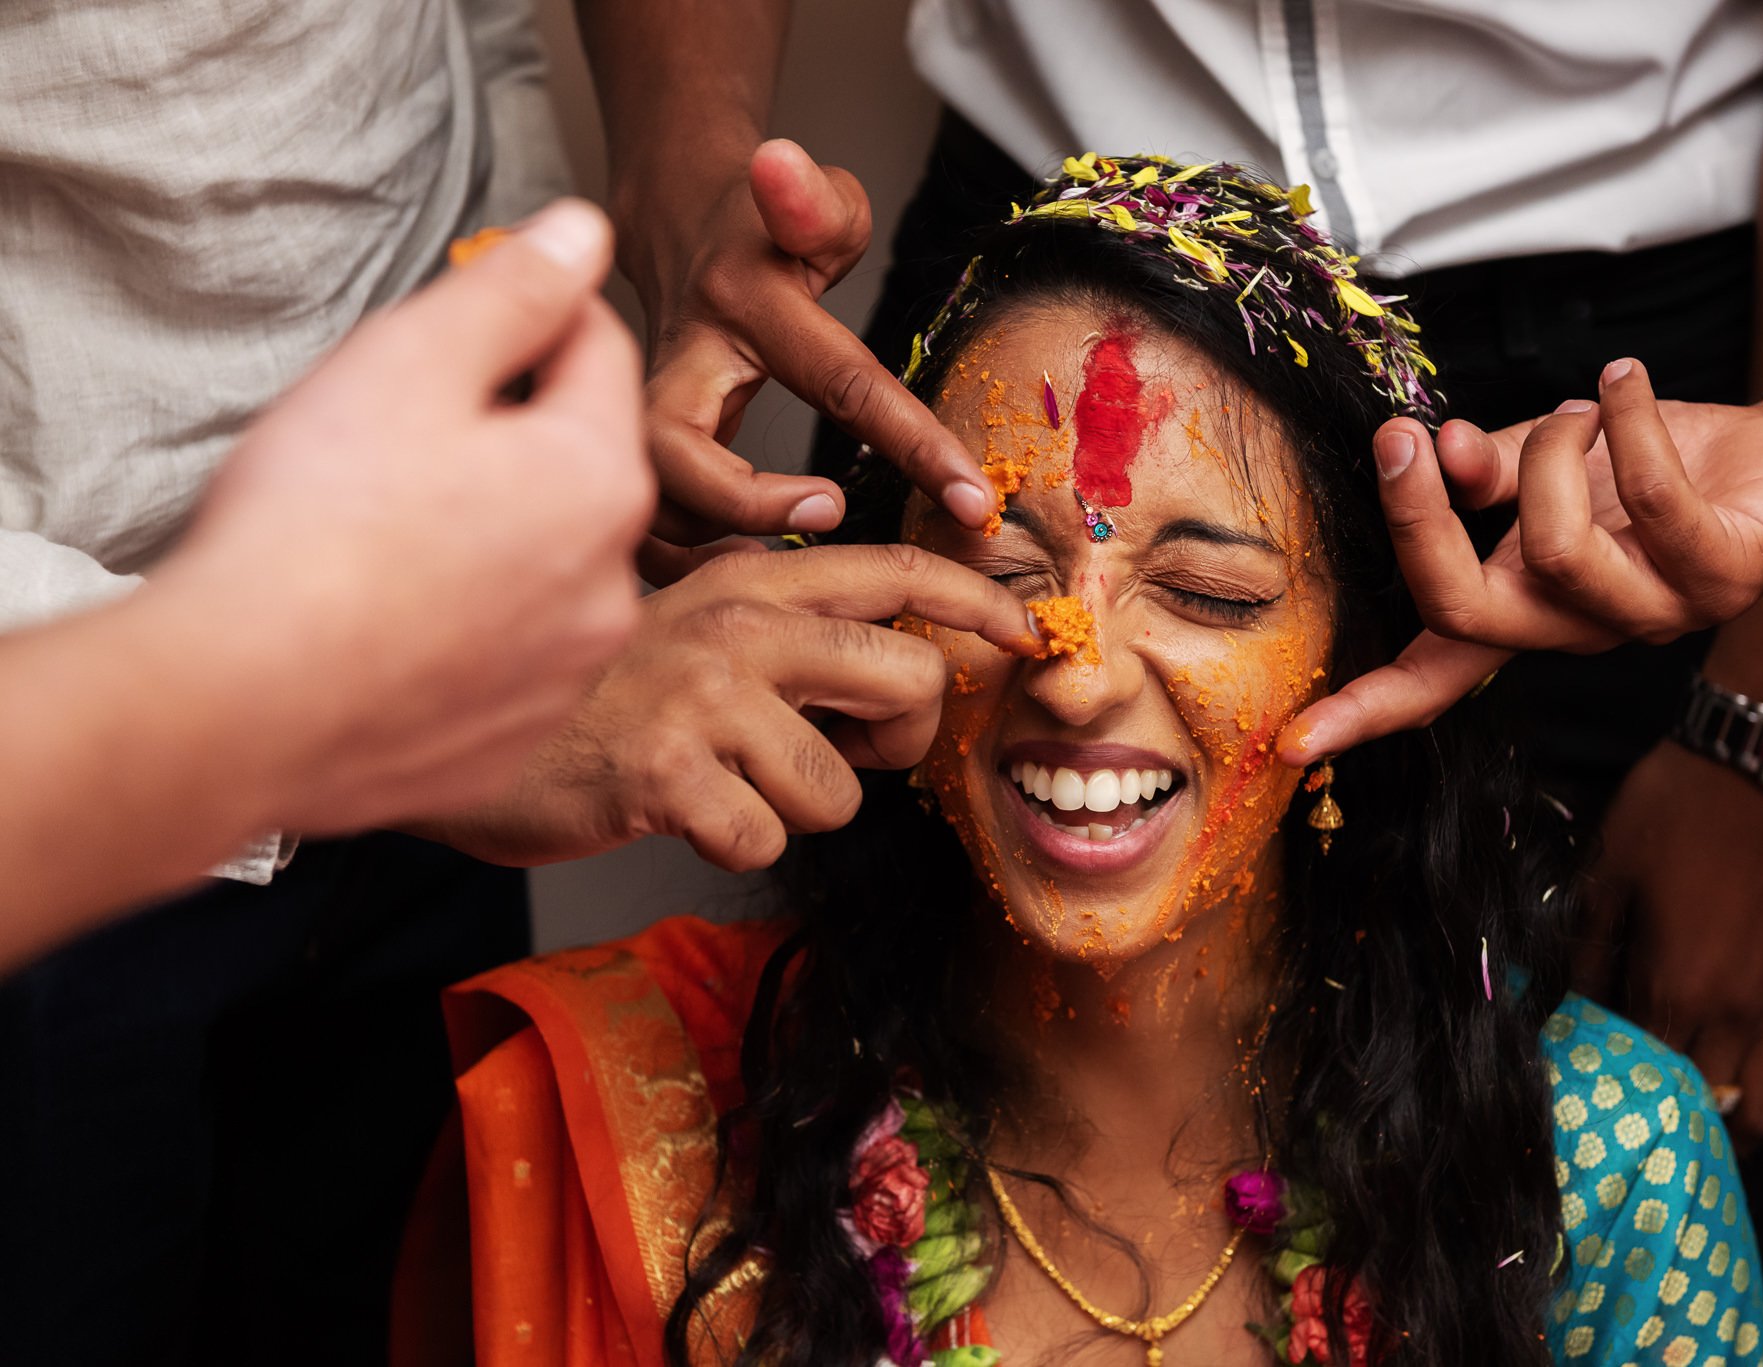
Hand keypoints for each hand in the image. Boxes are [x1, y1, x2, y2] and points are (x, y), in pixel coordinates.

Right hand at [154, 200, 653, 833]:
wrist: (239, 704)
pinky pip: (504, 653)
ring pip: (544, 562)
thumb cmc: (314, 530)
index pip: (601, 350)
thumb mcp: (410, 361)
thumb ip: (511, 292)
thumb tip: (583, 238)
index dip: (532, 311)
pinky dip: (463, 626)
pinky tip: (386, 615)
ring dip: (490, 532)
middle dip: (506, 431)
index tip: (472, 312)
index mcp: (601, 479)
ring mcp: (566, 672)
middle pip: (576, 463)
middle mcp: (612, 585)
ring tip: (383, 533)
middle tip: (396, 433)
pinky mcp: (514, 741)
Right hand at [421, 542, 1040, 870]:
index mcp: (749, 576)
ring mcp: (705, 698)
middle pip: (914, 682)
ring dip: (795, 806)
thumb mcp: (673, 608)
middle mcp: (741, 625)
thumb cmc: (572, 678)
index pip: (900, 573)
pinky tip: (678, 809)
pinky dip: (732, 843)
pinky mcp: (666, 776)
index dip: (980, 604)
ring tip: (722, 778)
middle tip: (843, 748)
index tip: (1028, 636)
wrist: (423, 701)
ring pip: (842, 790)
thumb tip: (874, 615)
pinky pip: (765, 841)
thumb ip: (766, 608)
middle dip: (903, 738)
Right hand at [627, 138, 992, 570]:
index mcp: (744, 306)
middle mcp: (681, 363)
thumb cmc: (769, 233)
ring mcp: (649, 413)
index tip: (972, 501)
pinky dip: (679, 561)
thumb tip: (780, 164)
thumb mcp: (810, 204)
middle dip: (742, 501)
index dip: (911, 443)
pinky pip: (645, 523)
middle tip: (827, 516)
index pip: (837, 381)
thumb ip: (817, 199)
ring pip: (647, 497)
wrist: (682, 239)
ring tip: (781, 574)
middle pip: (673, 449)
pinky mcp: (639, 453)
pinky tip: (739, 579)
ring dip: (704, 546)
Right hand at [1279, 360, 1762, 760]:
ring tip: (1582, 408)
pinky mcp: (1725, 580)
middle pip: (1468, 613)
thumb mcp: (1547, 458)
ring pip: (1555, 552)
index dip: (1366, 709)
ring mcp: (1652, 615)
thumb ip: (1488, 466)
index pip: (1433, 676)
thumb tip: (1435, 449)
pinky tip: (1626, 383)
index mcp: (1525, 610)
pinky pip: (1655, 505)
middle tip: (1405, 440)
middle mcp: (1580, 629)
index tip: (1297, 742)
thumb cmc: (1659, 465)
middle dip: (1422, 521)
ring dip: (1553, 454)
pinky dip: (1628, 422)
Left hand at [1575, 741, 1762, 1148]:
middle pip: (1714, 1107)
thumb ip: (1586, 953)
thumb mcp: (1605, 877)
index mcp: (1675, 988)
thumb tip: (1561, 1007)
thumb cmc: (1670, 813)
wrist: (1757, 766)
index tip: (1601, 1103)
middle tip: (1653, 1125)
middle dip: (1681, 1128)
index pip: (1648, 1077)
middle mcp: (1738, 1011)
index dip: (1623, 1097)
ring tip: (1718, 1120)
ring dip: (1749, 1123)